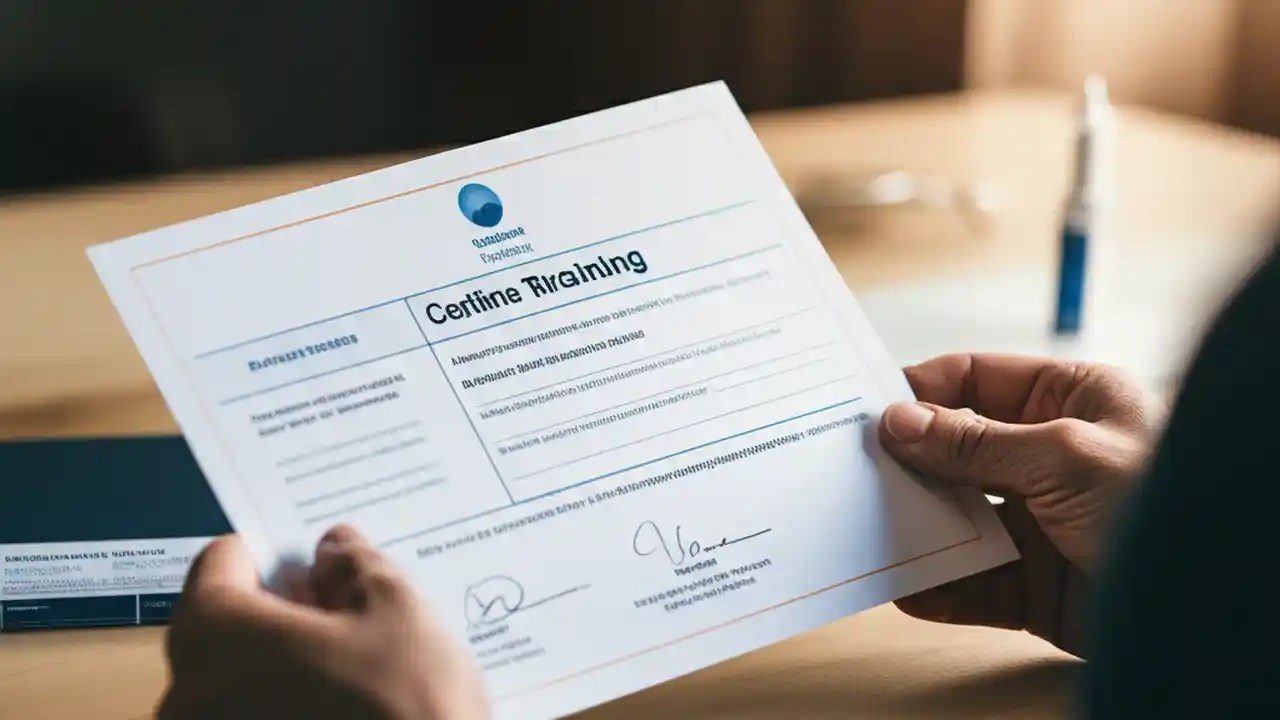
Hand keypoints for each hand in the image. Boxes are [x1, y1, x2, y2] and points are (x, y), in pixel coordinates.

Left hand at [160, 526, 487, 719]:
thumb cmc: (403, 704)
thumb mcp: (395, 608)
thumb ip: (353, 566)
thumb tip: (331, 551)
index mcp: (213, 634)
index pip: (220, 562)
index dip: (275, 555)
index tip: (321, 569)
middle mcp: (186, 696)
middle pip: (225, 627)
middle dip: (283, 616)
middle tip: (351, 622)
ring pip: (238, 683)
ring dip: (285, 671)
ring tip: (356, 679)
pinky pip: (253, 719)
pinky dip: (286, 711)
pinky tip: (346, 715)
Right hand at [878, 354, 1154, 656]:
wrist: (1217, 608)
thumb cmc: (1169, 502)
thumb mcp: (1065, 455)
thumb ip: (975, 443)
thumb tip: (901, 423)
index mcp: (1070, 401)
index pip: (974, 381)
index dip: (919, 392)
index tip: (864, 410)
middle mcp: (1051, 459)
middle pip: (957, 453)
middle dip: (908, 464)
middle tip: (850, 472)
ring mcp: (1042, 524)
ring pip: (958, 520)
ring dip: (915, 526)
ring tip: (863, 528)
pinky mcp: (1038, 586)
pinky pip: (973, 584)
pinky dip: (937, 587)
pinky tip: (904, 586)